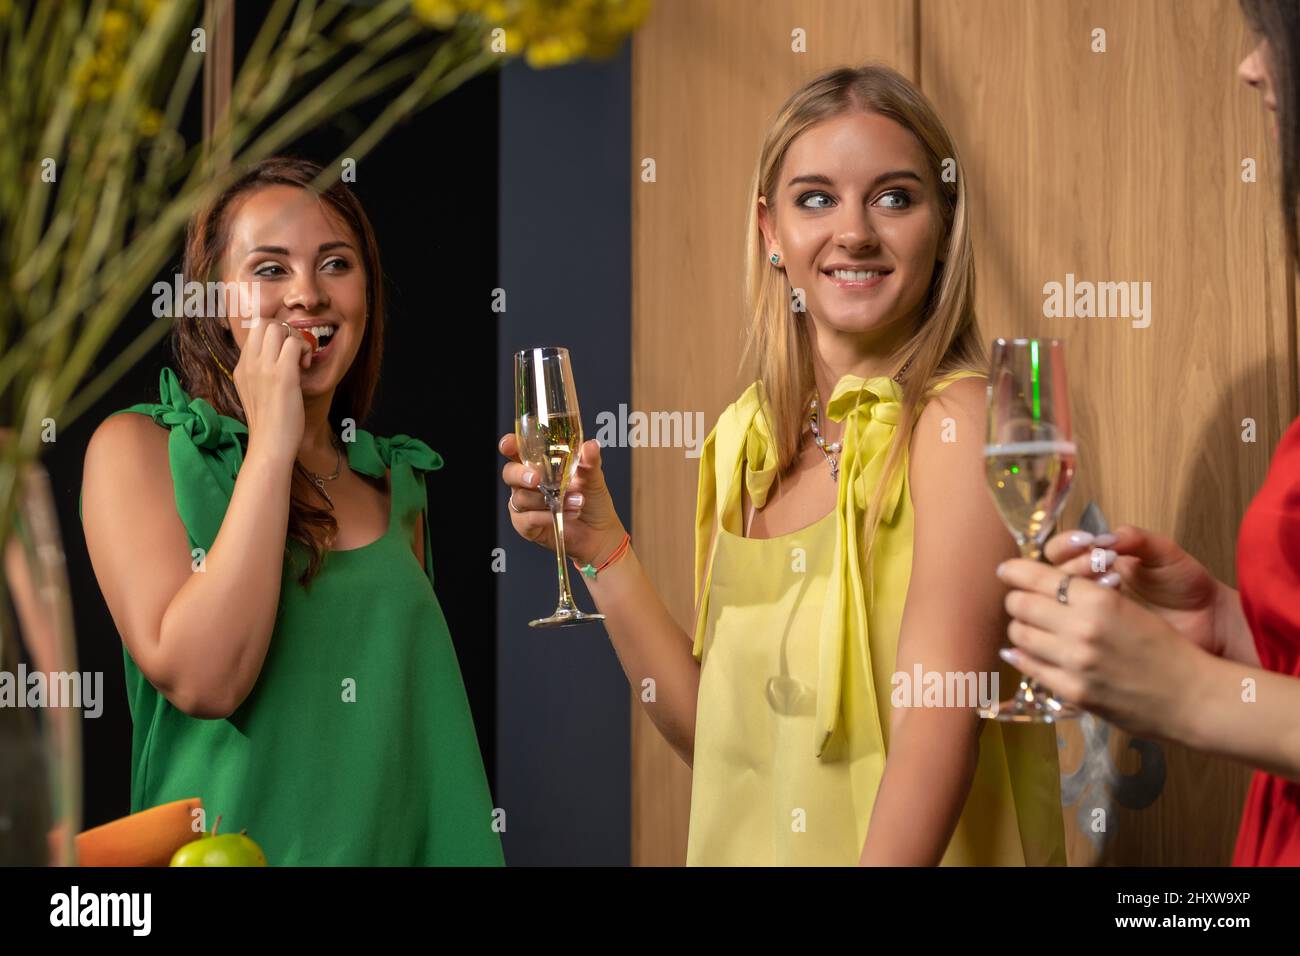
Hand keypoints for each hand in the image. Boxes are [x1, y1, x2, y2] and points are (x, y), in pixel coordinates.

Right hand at [233, 317, 310, 465]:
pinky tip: (305, 367)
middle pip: (263, 323)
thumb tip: (276, 361)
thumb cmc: (270, 424)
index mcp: (240, 368)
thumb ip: (260, 375)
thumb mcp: (255, 394)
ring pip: (278, 328)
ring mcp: (263, 368)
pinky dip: (305, 349)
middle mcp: (248, 365)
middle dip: (284, 331)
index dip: (273, 335)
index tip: (284, 354)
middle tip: (294, 353)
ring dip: (296, 339)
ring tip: (300, 360)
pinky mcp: (282, 375)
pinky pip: (295, 343)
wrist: (270, 445)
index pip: (253, 332)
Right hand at [498, 433, 625, 567]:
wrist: (598, 531)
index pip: (516, 451)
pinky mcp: (525, 525)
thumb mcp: (593, 477)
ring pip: (522, 497)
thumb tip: (591, 446)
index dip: (509, 446)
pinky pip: (527, 518)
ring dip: (549, 499)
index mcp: (538, 465)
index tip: (508, 445)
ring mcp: (524, 504)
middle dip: (521, 474)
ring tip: (576, 501)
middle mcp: (527, 483)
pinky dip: (545, 515)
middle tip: (537, 478)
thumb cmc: (592, 501)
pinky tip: (562, 514)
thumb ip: (590, 461)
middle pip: (509, 473)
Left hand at [996, 557, 1207, 740]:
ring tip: (1030, 629)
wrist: (1192, 696)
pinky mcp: (1072, 691)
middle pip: (1019, 603)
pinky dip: (1022, 657)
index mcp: (1099, 599)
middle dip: (1017, 600)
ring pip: (1018, 634)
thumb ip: (1085, 596)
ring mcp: (1075, 662)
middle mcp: (1082, 627)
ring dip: (1020, 629)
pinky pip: (1029, 667)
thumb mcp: (1126, 608)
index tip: (1007, 571)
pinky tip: (1024, 653)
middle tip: (1021, 602)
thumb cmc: (1164, 647)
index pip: (1036, 576)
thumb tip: (1041, 586)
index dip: (1014, 571)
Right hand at [1042, 524, 1224, 655]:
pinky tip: (1107, 611)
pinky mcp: (1095, 640)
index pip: (1059, 551)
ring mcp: (1088, 617)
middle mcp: (1086, 589)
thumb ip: (1136, 539)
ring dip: (1080, 590)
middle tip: (1103, 565)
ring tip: (1113, 585)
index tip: (1086, 543)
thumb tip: (1106, 536)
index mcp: (1096, 563)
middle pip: (1052, 576)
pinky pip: (1071, 630)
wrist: (1210, 624)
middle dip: (1075, 566)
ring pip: (1059, 602)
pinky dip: (1082, 619)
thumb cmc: (1186, 586)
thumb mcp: (1164, 554)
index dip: (1066, 546)